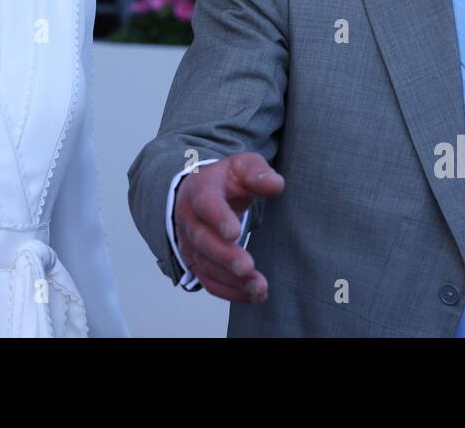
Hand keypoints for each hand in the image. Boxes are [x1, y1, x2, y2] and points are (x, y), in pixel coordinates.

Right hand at [172, 152, 284, 303]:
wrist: (201, 193)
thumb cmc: (226, 180)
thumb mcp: (242, 166)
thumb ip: (258, 173)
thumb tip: (275, 184)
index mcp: (199, 190)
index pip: (205, 203)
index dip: (218, 218)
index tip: (235, 232)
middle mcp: (189, 219)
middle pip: (202, 240)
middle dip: (225, 256)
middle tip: (247, 267)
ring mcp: (190, 244)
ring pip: (206, 265)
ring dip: (232, 279)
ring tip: (259, 287)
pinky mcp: (197, 263)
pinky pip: (209, 282)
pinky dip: (230, 292)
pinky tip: (253, 296)